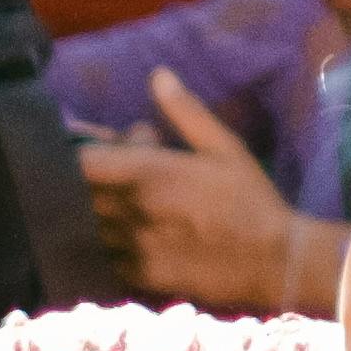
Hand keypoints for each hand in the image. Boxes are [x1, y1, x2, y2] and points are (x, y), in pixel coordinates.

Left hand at [80, 73, 341, 316]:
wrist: (275, 261)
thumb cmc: (249, 199)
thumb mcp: (224, 147)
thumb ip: (185, 112)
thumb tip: (158, 74)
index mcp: (148, 174)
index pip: (81, 162)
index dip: (74, 152)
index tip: (87, 145)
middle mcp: (130, 211)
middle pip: (77, 193)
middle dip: (85, 180)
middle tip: (113, 173)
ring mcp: (131, 247)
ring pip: (87, 225)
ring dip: (94, 212)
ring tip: (124, 203)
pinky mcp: (138, 276)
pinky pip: (104, 255)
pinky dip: (106, 242)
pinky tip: (130, 234)